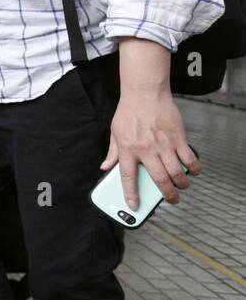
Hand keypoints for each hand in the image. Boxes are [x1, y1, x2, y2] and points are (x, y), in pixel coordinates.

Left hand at [100, 90, 199, 209]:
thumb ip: (112, 153)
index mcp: (128, 150)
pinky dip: (194, 167)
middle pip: (159, 180)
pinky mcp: (178, 138)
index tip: (134, 206)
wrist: (145, 93)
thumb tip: (105, 168)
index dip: (131, 194)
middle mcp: (146, 150)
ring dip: (181, 184)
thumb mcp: (114, 133)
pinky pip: (189, 157)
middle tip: (172, 200)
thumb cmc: (128, 112)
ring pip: (176, 172)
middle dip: (167, 194)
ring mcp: (164, 145)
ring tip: (182, 188)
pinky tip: (194, 171)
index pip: (128, 178)